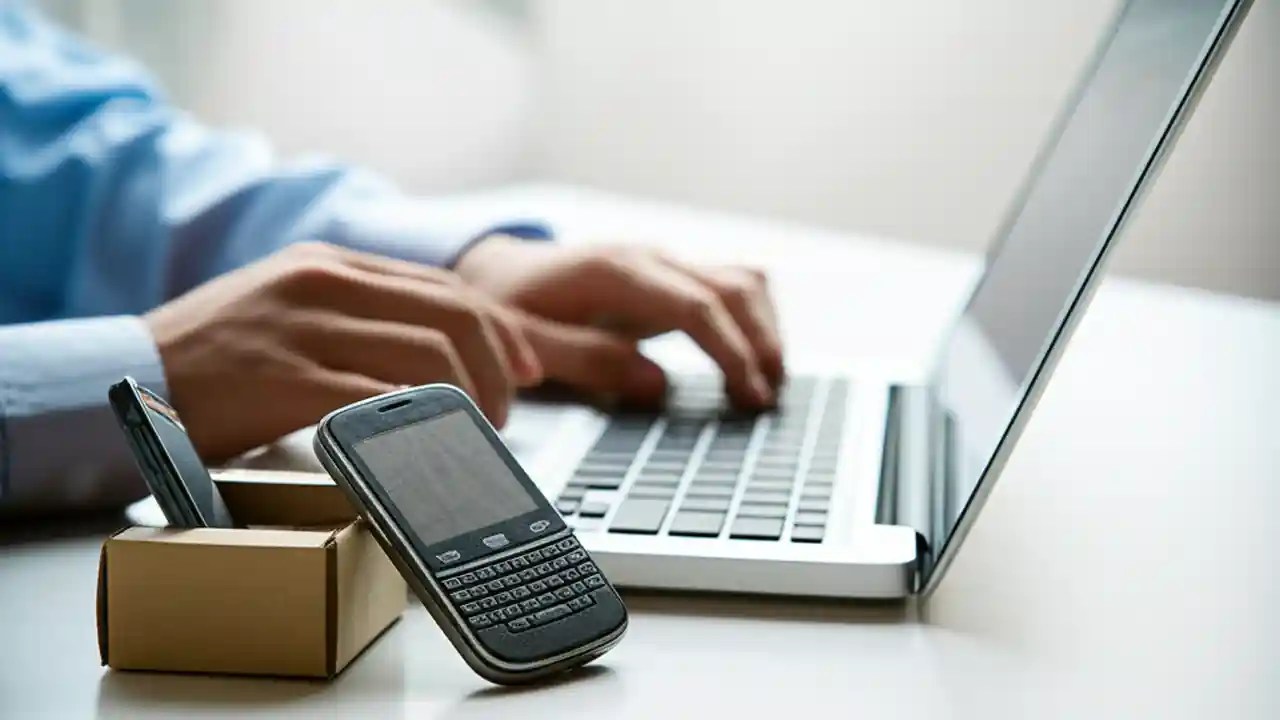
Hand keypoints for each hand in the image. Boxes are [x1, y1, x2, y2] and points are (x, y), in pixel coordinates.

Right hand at [144, 242, 540, 461]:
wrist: (126, 376)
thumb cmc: (216, 356)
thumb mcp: (292, 309)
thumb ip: (360, 315)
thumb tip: (443, 350)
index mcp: (331, 262)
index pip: (446, 288)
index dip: (501, 330)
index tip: (527, 366)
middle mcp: (323, 283)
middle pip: (453, 316)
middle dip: (499, 369)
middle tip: (505, 413)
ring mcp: (303, 329)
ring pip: (429, 355)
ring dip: (469, 401)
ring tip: (470, 433)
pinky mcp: (283, 380)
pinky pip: (378, 402)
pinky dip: (416, 426)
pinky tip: (424, 446)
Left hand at [455, 236, 783, 407]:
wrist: (497, 273)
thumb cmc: (507, 309)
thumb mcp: (526, 340)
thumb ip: (587, 360)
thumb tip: (659, 386)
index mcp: (615, 272)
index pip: (696, 307)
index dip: (731, 352)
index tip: (751, 394)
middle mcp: (649, 258)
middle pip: (733, 287)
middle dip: (761, 344)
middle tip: (768, 400)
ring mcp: (664, 263)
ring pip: (741, 280)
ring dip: (765, 329)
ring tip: (771, 384)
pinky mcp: (671, 276)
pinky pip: (729, 287)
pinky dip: (751, 320)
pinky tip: (753, 360)